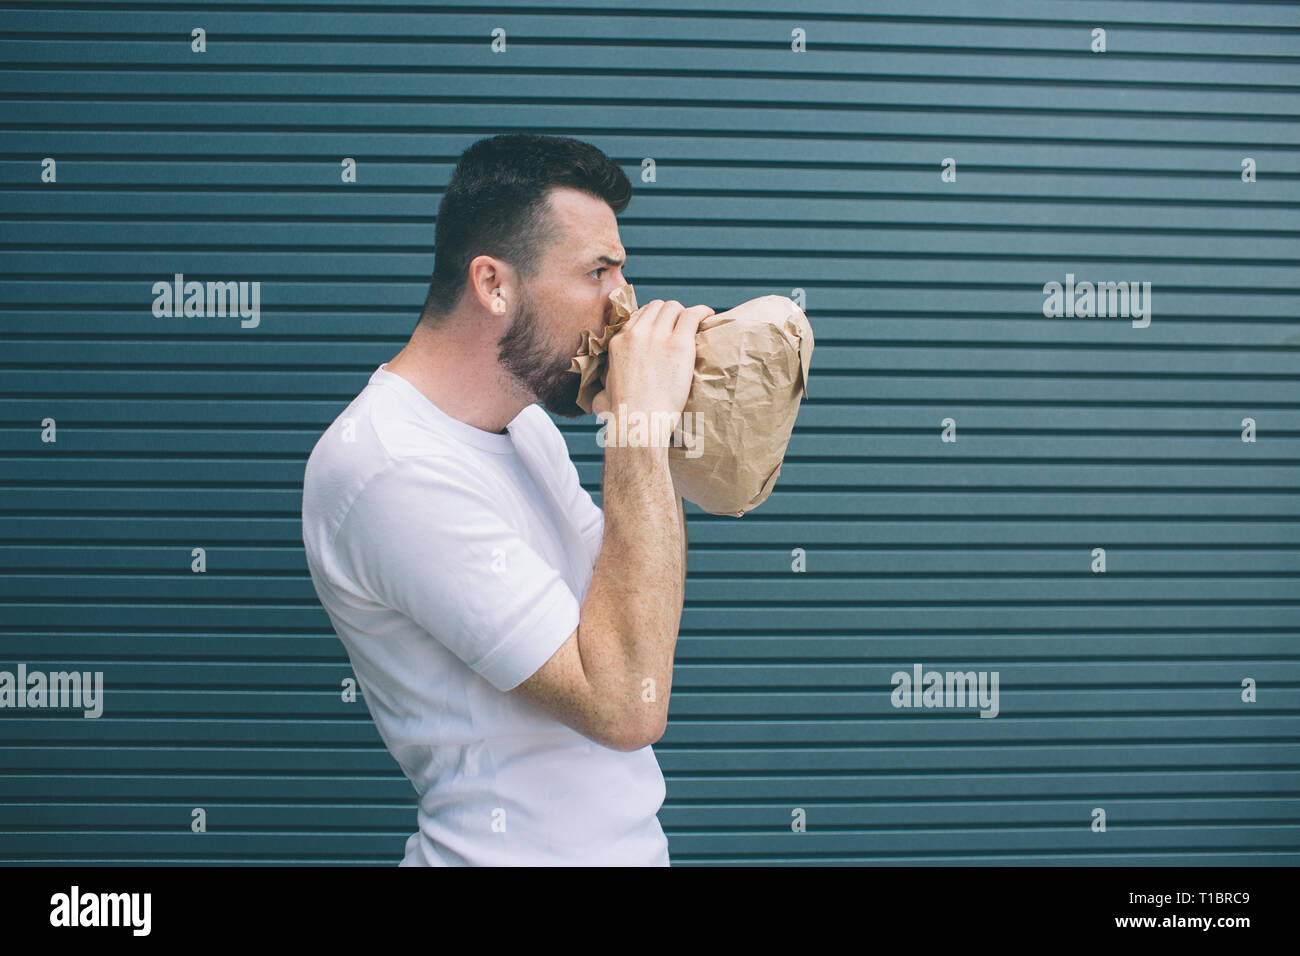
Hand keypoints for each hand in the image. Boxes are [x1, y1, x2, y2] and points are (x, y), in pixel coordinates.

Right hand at [598, 300, 712, 444]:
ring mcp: (657, 337)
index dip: (653, 319)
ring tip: (694, 323)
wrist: (639, 422)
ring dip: (684, 313)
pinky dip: (702, 312)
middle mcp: (636, 334)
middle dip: (669, 313)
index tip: (663, 328)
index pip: (639, 315)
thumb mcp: (605, 395)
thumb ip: (604, 388)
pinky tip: (708, 316)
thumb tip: (599, 398)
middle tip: (680, 326)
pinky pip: (692, 315)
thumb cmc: (625, 417)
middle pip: (657, 307)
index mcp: (619, 342)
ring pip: (673, 307)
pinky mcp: (678, 344)